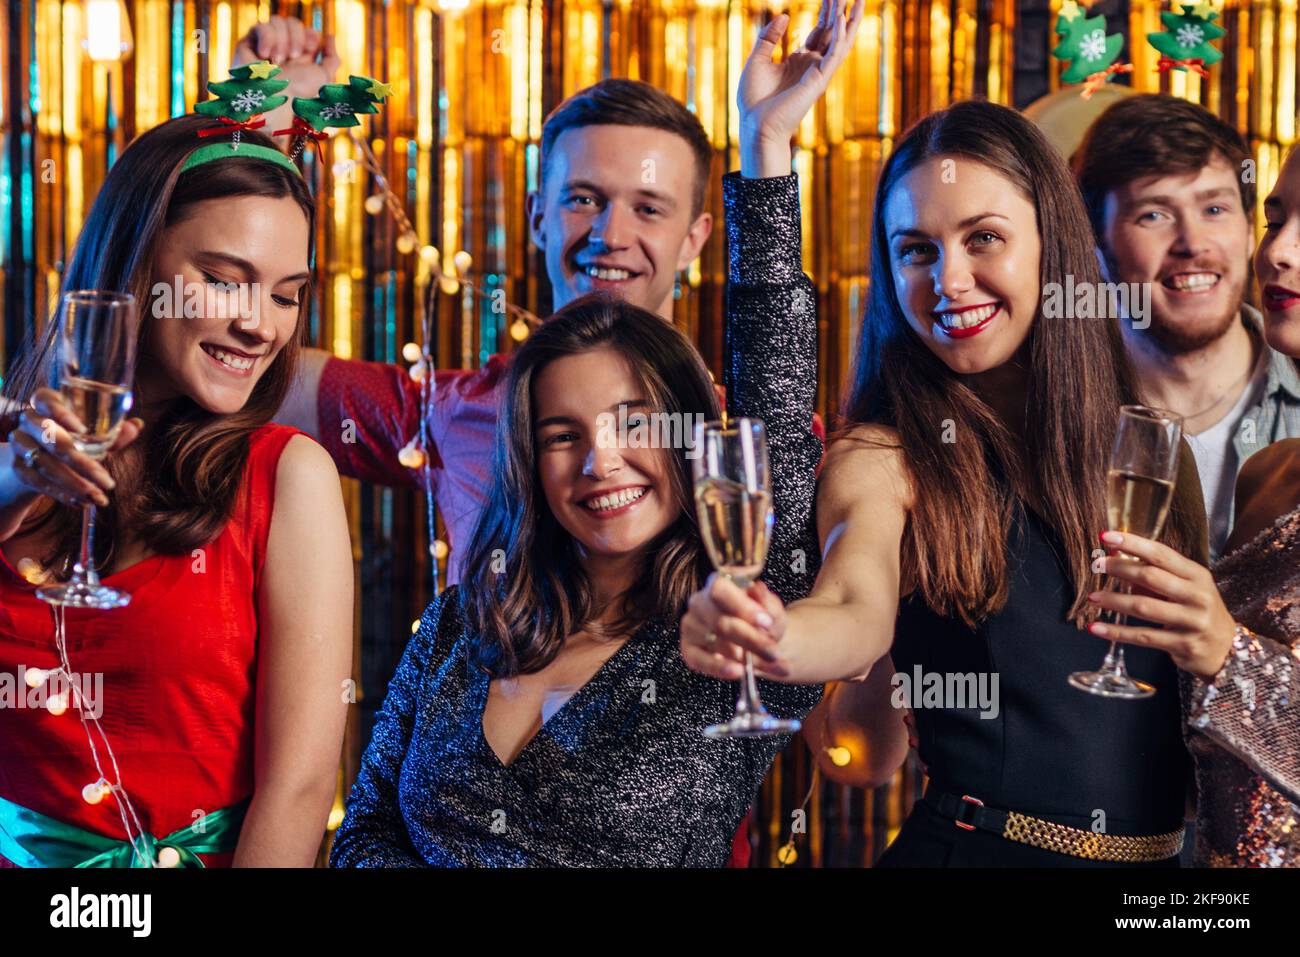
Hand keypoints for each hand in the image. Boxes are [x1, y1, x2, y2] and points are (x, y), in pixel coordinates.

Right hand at [5, 387, 141, 510]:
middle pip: (52, 440)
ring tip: (99, 499)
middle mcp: (29, 421)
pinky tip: (81, 503)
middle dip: (82, 464)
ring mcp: (21, 444)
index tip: (82, 430)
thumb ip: (112, 432)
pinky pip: (39, 482)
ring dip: (76, 485)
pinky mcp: (18, 467)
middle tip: (109, 483)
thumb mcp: (90, 435)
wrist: (33, 460)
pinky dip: (62, 494)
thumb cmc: (70, 440)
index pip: (45, 399)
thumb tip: (137, 424)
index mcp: (46, 404)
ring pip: (46, 465)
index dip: (61, 413)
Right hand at [234, 16, 339, 101]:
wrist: (272, 99)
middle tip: (293, 57)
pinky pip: (262, 26)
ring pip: (278, 21)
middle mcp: (284, 48)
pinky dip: (267, 39)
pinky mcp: (250, 42)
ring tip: (277, 62)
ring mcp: (267, 44)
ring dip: (281, 42)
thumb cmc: (299, 94)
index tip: (310, 48)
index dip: (310, 35)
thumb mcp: (323, 78)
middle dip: (296, 38)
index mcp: (302, 56)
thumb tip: (329, 36)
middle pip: (294, 23)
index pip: (308, 30)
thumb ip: (332, 59)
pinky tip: (265, 56)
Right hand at [680, 573, 790, 679]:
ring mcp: (691, 627)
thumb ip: (766, 601)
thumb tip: (757, 589)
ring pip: (717, 643)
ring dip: (746, 658)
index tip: (766, 622)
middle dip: (751, 640)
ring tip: (769, 664)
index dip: (742, 606)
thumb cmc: (764, 623)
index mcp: (717, 585)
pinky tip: (739, 671)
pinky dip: (721, 668)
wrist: (762, 645)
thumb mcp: (772, 610)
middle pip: (720, 621)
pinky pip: (701, 661)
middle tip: (774, 653)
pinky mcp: (689, 651)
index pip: (719, 589)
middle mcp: (699, 603)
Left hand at [738, 0, 864, 177]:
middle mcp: (813, 65)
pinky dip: (839, 36)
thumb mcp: (757, 60)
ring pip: (841, 41)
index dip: (827, 10)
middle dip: (841, 9)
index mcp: (800, 61)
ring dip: (851, 20)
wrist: (755, 126)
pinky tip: (842, 18)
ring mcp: (818, 72)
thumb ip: (769, 37)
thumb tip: (784, 15)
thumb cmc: (754, 100)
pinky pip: (834, 54)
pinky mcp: (819, 80)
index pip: (820, 30)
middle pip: (833, 31)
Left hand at [1086, 530, 1236, 678]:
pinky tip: (1095, 628)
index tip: (1106, 537)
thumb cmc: (1198, 611)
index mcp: (1197, 575)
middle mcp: (1197, 596)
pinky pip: (1143, 637)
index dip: (1133, 544)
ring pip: (1144, 607)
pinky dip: (1117, 632)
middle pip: (1151, 577)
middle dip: (1119, 569)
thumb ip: (1155, 574)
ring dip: (1114, 600)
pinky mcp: (1183, 645)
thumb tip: (1115, 558)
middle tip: (1096, 565)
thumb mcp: (1186, 588)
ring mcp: (1192, 621)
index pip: (1161, 554)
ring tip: (1092, 597)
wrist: (1227, 649)